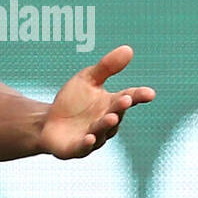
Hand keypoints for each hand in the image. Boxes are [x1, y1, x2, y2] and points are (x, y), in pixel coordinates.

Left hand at [41, 45, 155, 158]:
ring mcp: (93, 137)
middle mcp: (106, 122)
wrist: (48, 122)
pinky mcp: (76, 148)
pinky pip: (83, 148)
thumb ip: (106, 67)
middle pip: (116, 114)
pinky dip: (87, 144)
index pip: (129, 98)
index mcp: (112, 104)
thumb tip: (128, 49)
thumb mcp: (87, 79)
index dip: (139, 96)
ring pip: (101, 131)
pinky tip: (89, 138)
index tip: (149, 93)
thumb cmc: (72, 101)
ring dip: (105, 125)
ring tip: (110, 117)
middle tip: (125, 100)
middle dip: (120, 108)